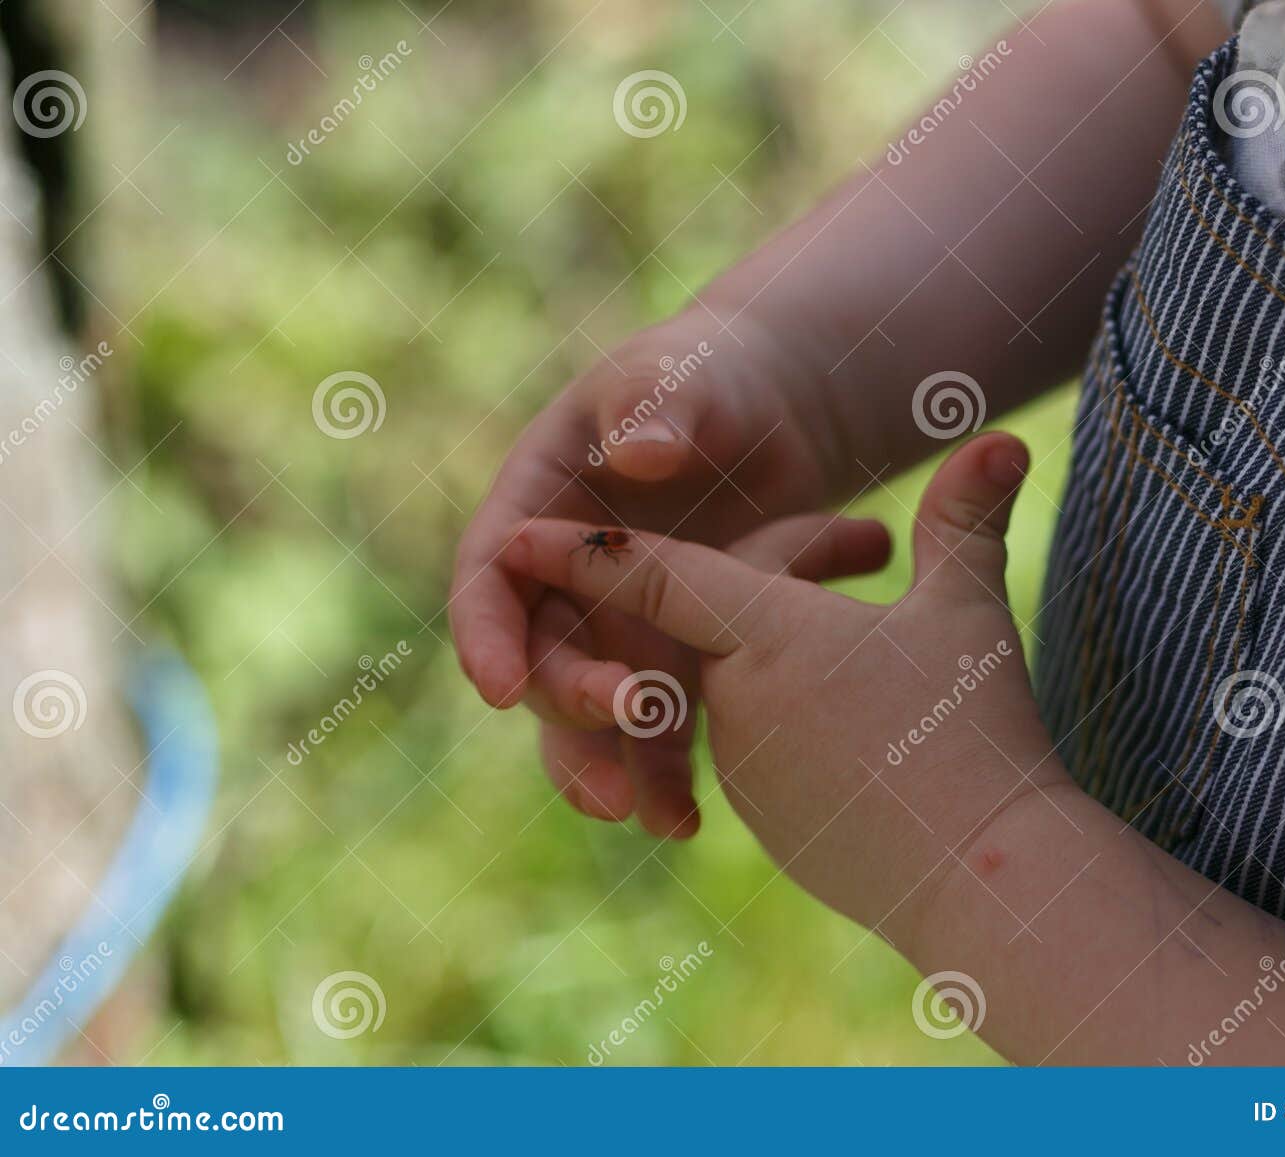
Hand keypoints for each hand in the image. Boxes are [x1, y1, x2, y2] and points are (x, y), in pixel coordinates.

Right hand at [449, 310, 833, 836]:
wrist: (771, 415)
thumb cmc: (710, 377)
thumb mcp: (682, 375)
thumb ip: (657, 403)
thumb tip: (638, 454)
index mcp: (536, 507)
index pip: (488, 577)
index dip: (486, 634)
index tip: (500, 687)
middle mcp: (563, 578)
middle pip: (542, 658)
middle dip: (570, 712)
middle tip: (614, 755)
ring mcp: (615, 622)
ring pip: (593, 711)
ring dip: (615, 766)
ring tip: (658, 820)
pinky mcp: (670, 654)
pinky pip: (659, 724)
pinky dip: (671, 770)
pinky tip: (694, 820)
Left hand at [504, 432, 1070, 938]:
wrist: (988, 883)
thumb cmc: (972, 734)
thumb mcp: (969, 611)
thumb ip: (967, 518)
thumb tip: (1004, 439)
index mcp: (762, 636)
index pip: (654, 579)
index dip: (590, 552)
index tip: (521, 535)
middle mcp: (734, 706)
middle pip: (721, 620)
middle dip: (775, 574)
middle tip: (868, 544)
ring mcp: (748, 777)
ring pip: (739, 684)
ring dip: (788, 649)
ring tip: (883, 632)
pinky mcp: (774, 830)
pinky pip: (757, 746)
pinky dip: (794, 712)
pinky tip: (863, 710)